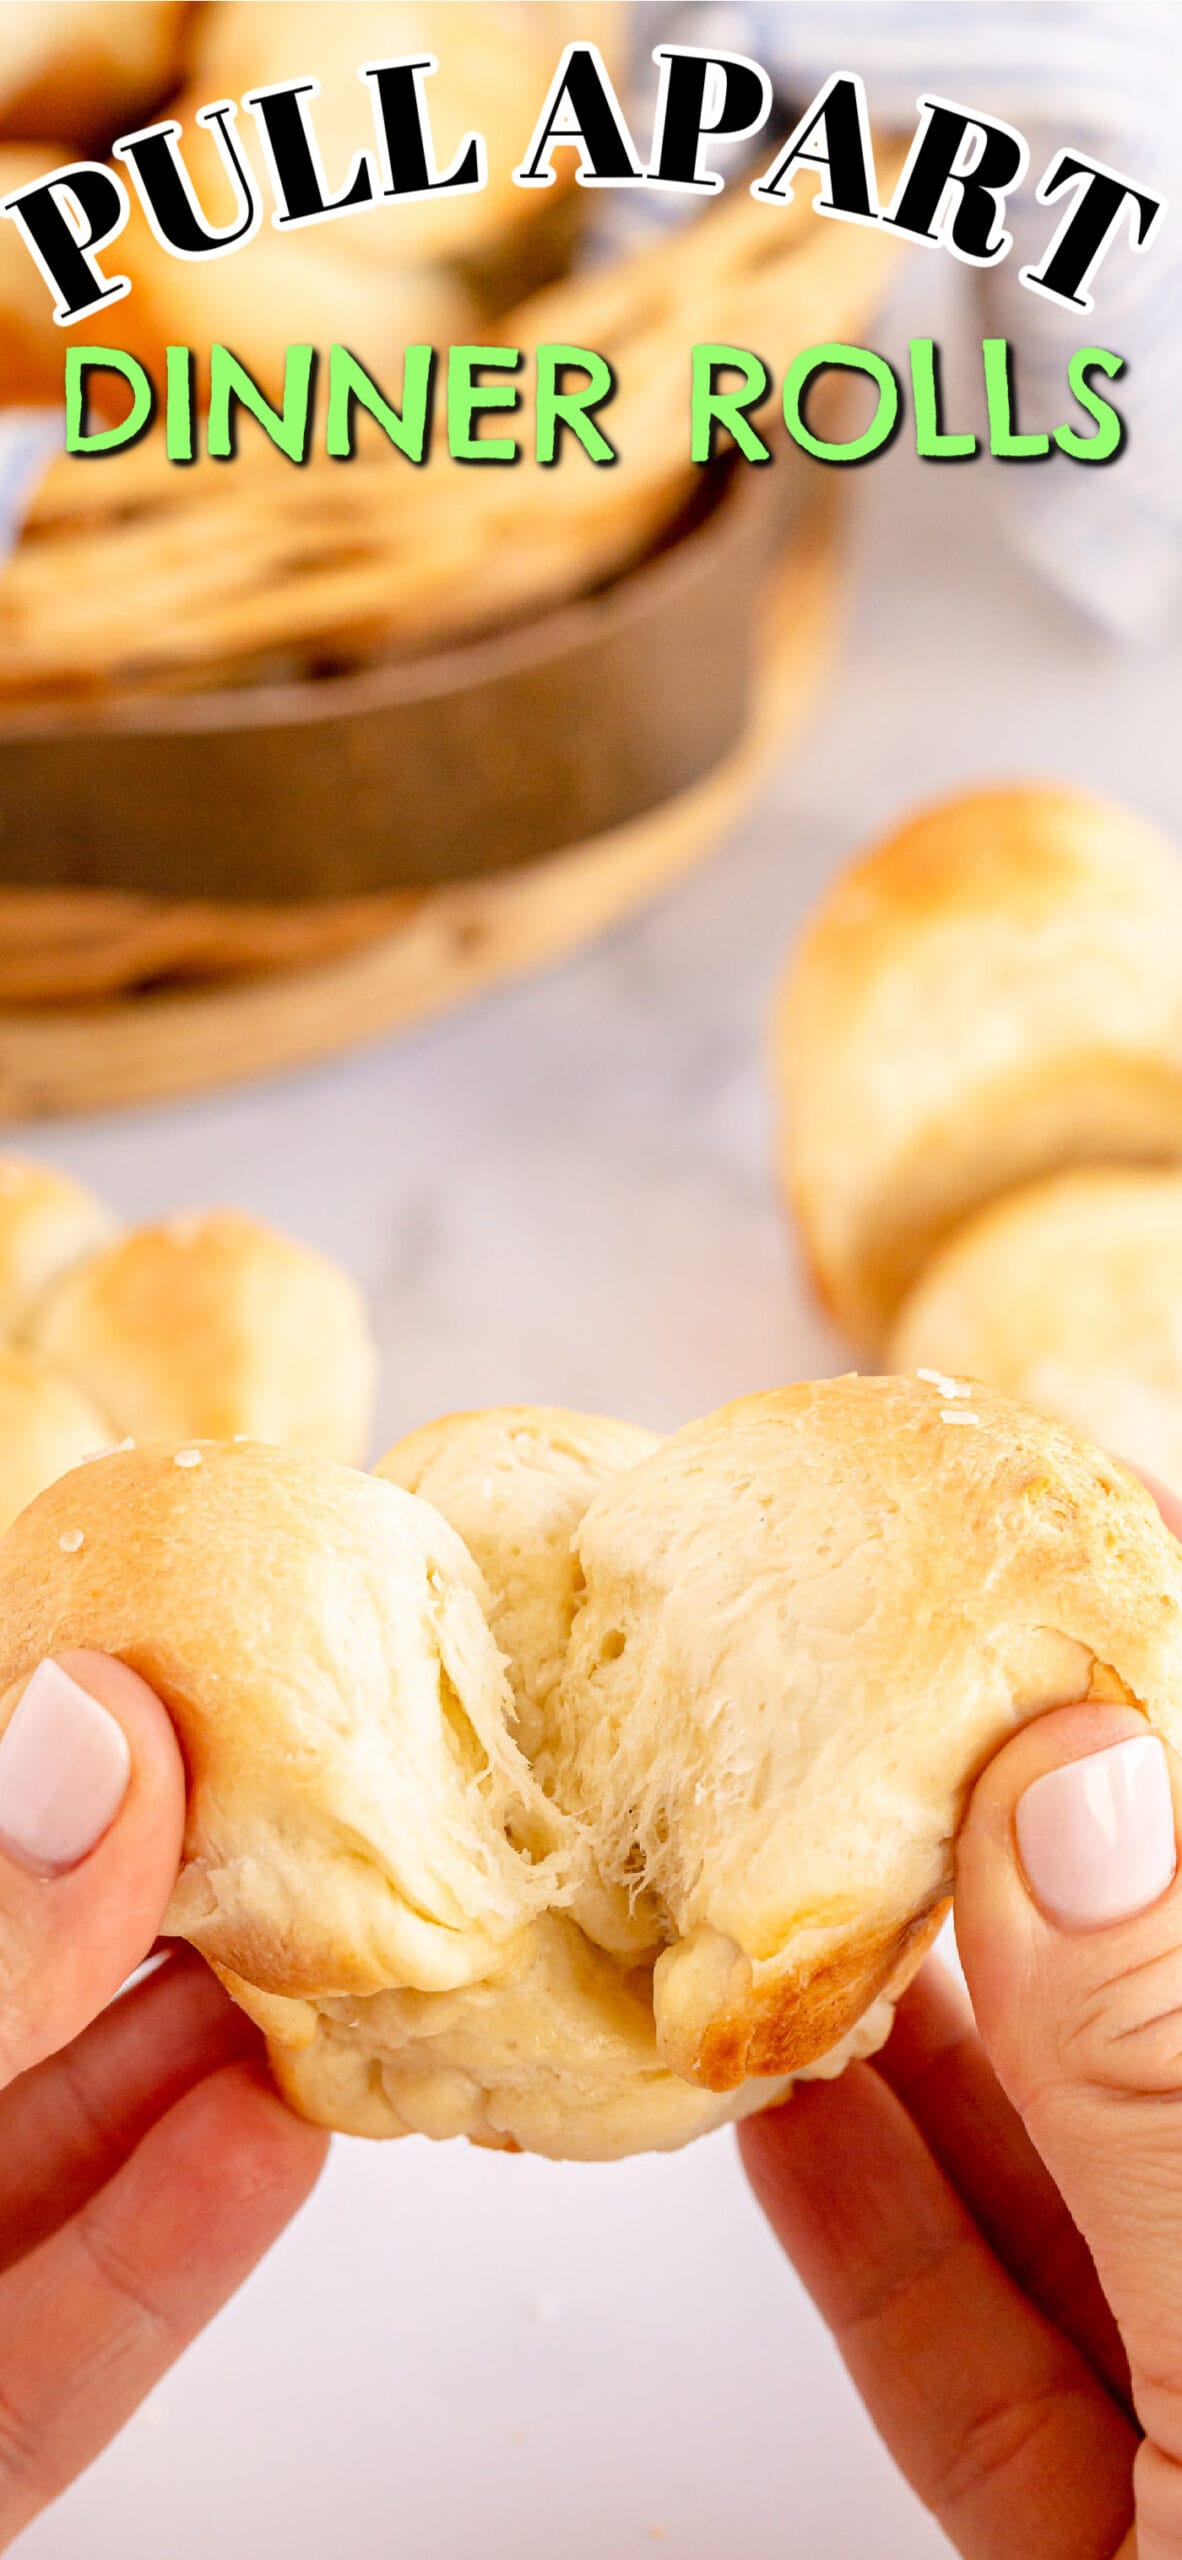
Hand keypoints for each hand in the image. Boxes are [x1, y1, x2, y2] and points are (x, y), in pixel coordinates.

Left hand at [0, 1650, 327, 2552]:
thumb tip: (80, 1746)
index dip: (37, 1776)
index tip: (165, 1684)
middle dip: (152, 1897)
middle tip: (304, 1800)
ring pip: (39, 2157)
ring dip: (201, 2058)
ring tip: (332, 1944)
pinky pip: (56, 2339)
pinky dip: (174, 2245)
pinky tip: (276, 2132)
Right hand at [740, 1560, 1181, 2556]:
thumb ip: (1153, 2079)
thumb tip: (1074, 1787)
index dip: (1142, 1762)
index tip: (1040, 1618)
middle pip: (1136, 2032)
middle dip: (999, 1876)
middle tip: (866, 1727)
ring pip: (1045, 2181)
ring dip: (899, 2038)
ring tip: (782, 1887)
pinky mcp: (1085, 2539)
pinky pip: (969, 2356)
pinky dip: (863, 2231)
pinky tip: (777, 2111)